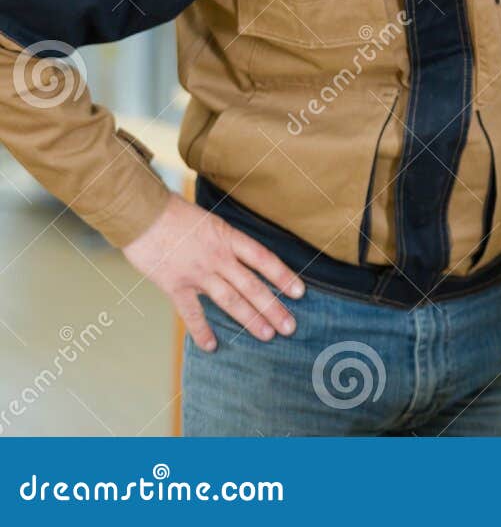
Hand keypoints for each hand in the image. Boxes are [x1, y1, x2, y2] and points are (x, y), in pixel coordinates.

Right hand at [121, 193, 303, 351]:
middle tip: (289, 326)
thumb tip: (244, 258)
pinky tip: (211, 346)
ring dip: (250, 319)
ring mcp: (197, 273)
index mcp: (229, 238)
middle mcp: (218, 257)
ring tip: (267, 335)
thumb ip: (226, 241)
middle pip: (252, 285)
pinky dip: (201, 330)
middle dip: (273, 307)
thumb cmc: (175, 213)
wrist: (141, 214)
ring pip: (230, 300)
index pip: (264, 259)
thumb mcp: (211, 221)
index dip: (283, 276)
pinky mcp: (175, 285)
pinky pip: (191, 313)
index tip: (300, 293)